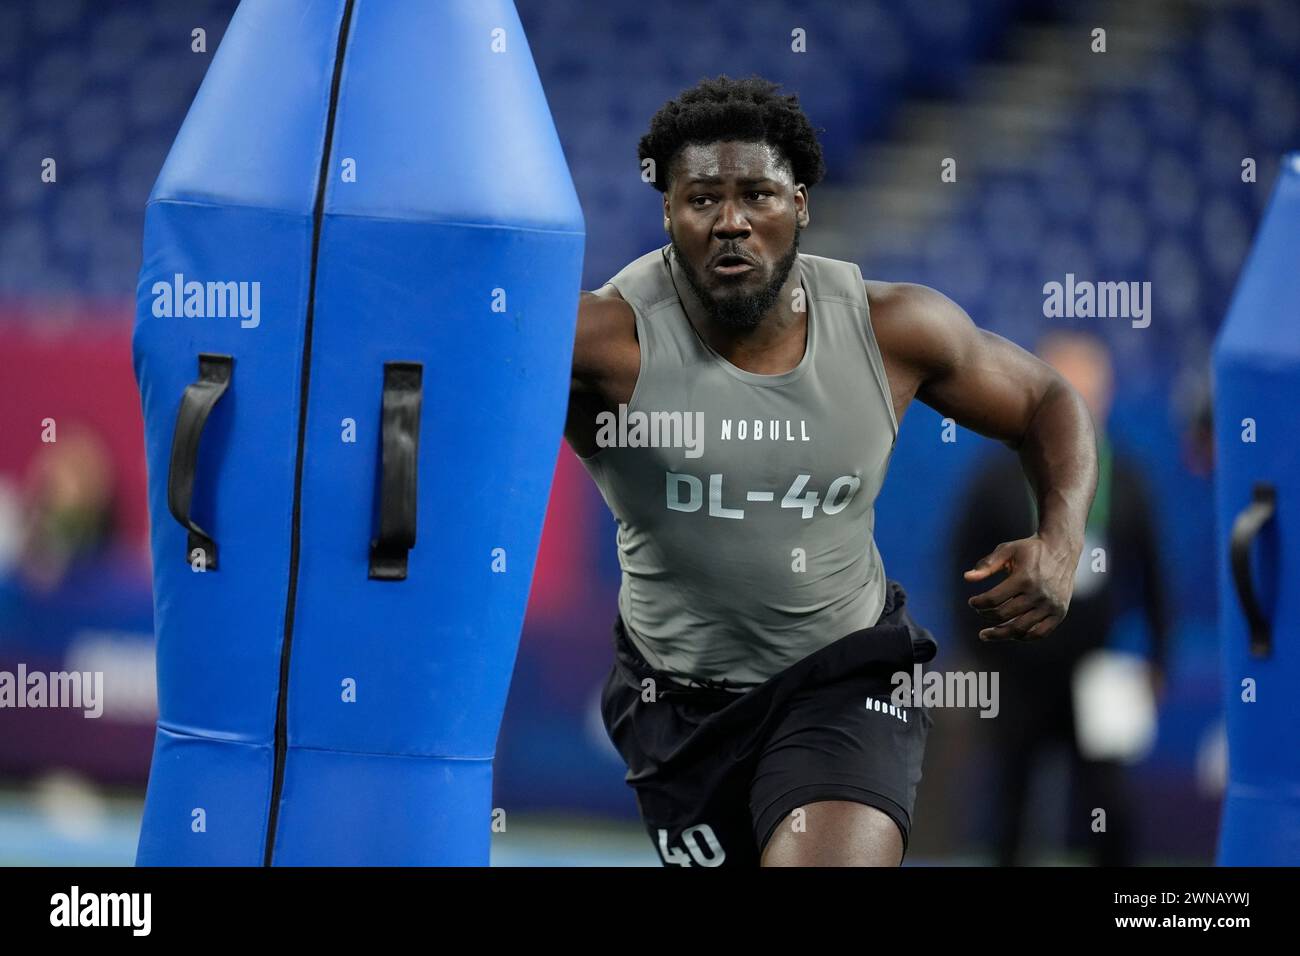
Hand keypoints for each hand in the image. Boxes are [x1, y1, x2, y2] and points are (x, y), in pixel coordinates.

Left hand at [963, 535, 1077, 641]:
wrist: (1061, 549)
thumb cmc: (1029, 550)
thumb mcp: (1007, 550)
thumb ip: (987, 565)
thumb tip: (967, 578)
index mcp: (1024, 578)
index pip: (994, 599)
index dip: (979, 603)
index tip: (972, 602)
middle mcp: (1039, 594)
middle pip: (1005, 615)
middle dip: (987, 616)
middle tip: (979, 614)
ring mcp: (1051, 605)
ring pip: (1021, 629)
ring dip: (1000, 634)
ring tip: (986, 635)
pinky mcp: (1060, 613)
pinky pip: (1040, 633)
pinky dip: (1023, 637)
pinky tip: (1010, 635)